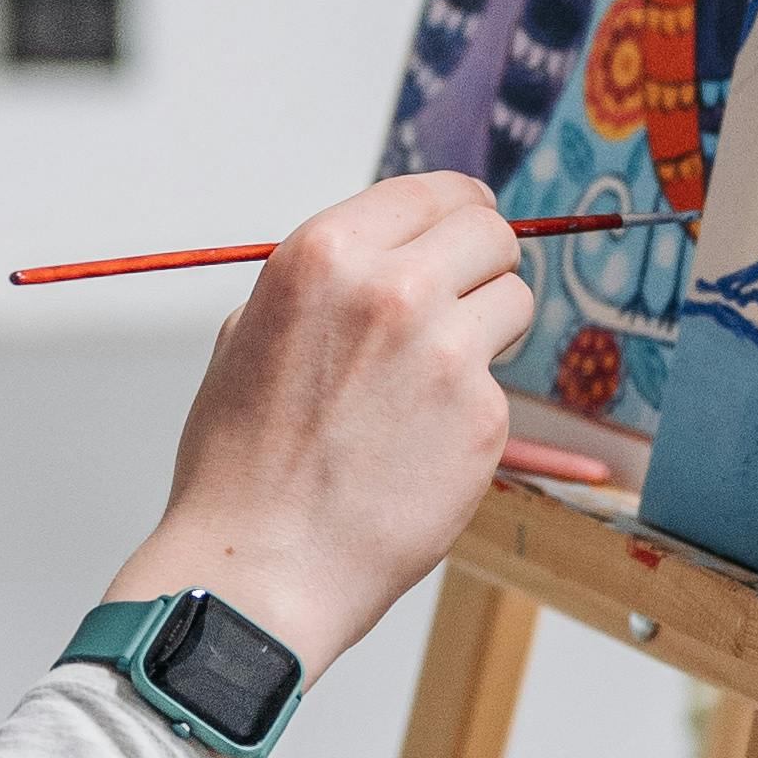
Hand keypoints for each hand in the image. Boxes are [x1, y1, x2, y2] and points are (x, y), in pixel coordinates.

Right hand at [109, 171, 530, 682]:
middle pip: (490, 232)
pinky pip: (500, 387)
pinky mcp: (482, 415)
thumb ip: (323, 283)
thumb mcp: (249, 333)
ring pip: (515, 300)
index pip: (432, 192)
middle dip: (483, 261)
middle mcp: (390, 287)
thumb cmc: (243, 463)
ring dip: (489, 329)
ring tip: (434, 381)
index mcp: (322, 254)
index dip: (455, 211)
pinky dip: (473, 409)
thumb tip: (383, 253)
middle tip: (465, 299)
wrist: (262, 564)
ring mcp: (444, 351)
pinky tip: (420, 446)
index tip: (465, 229)